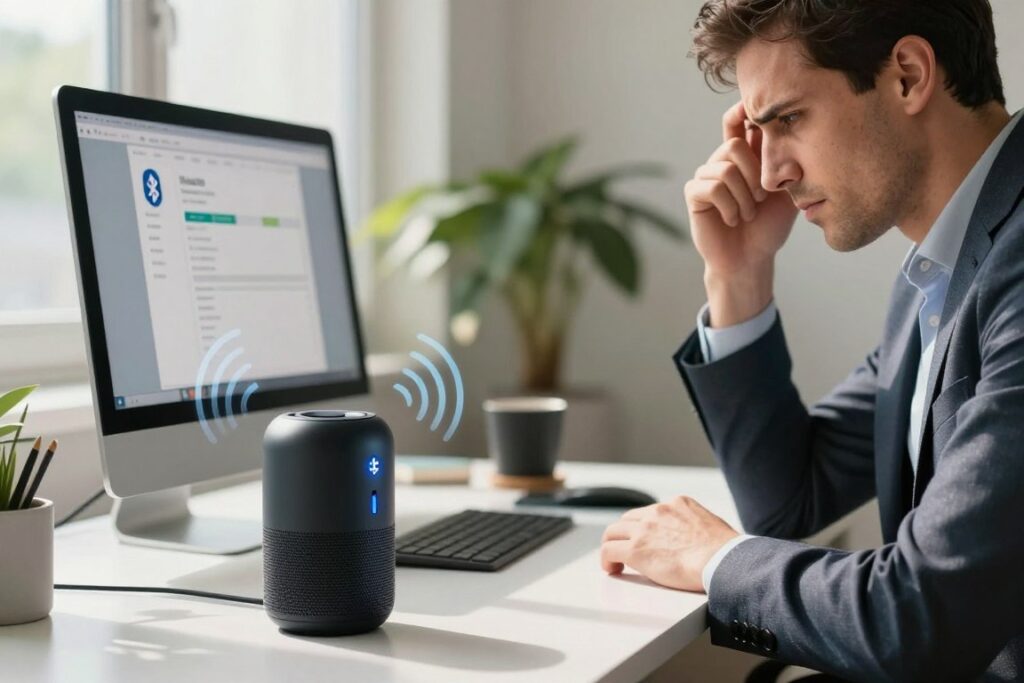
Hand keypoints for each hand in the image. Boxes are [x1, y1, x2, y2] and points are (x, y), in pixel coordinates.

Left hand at [600, 495, 738, 591]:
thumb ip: (696, 527)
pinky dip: (606, 560)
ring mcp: (645, 529)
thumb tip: (698, 540)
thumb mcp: (711, 525)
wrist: (723, 560)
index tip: (645, 539)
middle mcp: (658, 511)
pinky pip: (608, 550)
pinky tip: (612, 570)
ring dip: (611, 545)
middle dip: (625, 534)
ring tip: (614, 561)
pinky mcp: (636, 549)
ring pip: (613, 532)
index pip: (651, 512)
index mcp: (677, 503)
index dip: (644, 527)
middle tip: (624, 550)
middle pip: (628, 519)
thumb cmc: (726, 552)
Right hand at [684, 101, 798, 325]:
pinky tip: (732, 220)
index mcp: (745, 156)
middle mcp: (722, 161)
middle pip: (734, 144)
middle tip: (762, 198)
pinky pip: (712, 188)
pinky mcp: (694, 194)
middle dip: (755, 174)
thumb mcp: (788, 191)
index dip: (742, 109)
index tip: (752, 105)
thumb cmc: (769, 226)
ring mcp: (706, 176)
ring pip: (725, 169)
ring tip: (748, 214)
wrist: (751, 258)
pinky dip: (729, 207)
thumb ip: (787, 162)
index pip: (738, 121)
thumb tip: (791, 132)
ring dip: (744, 198)